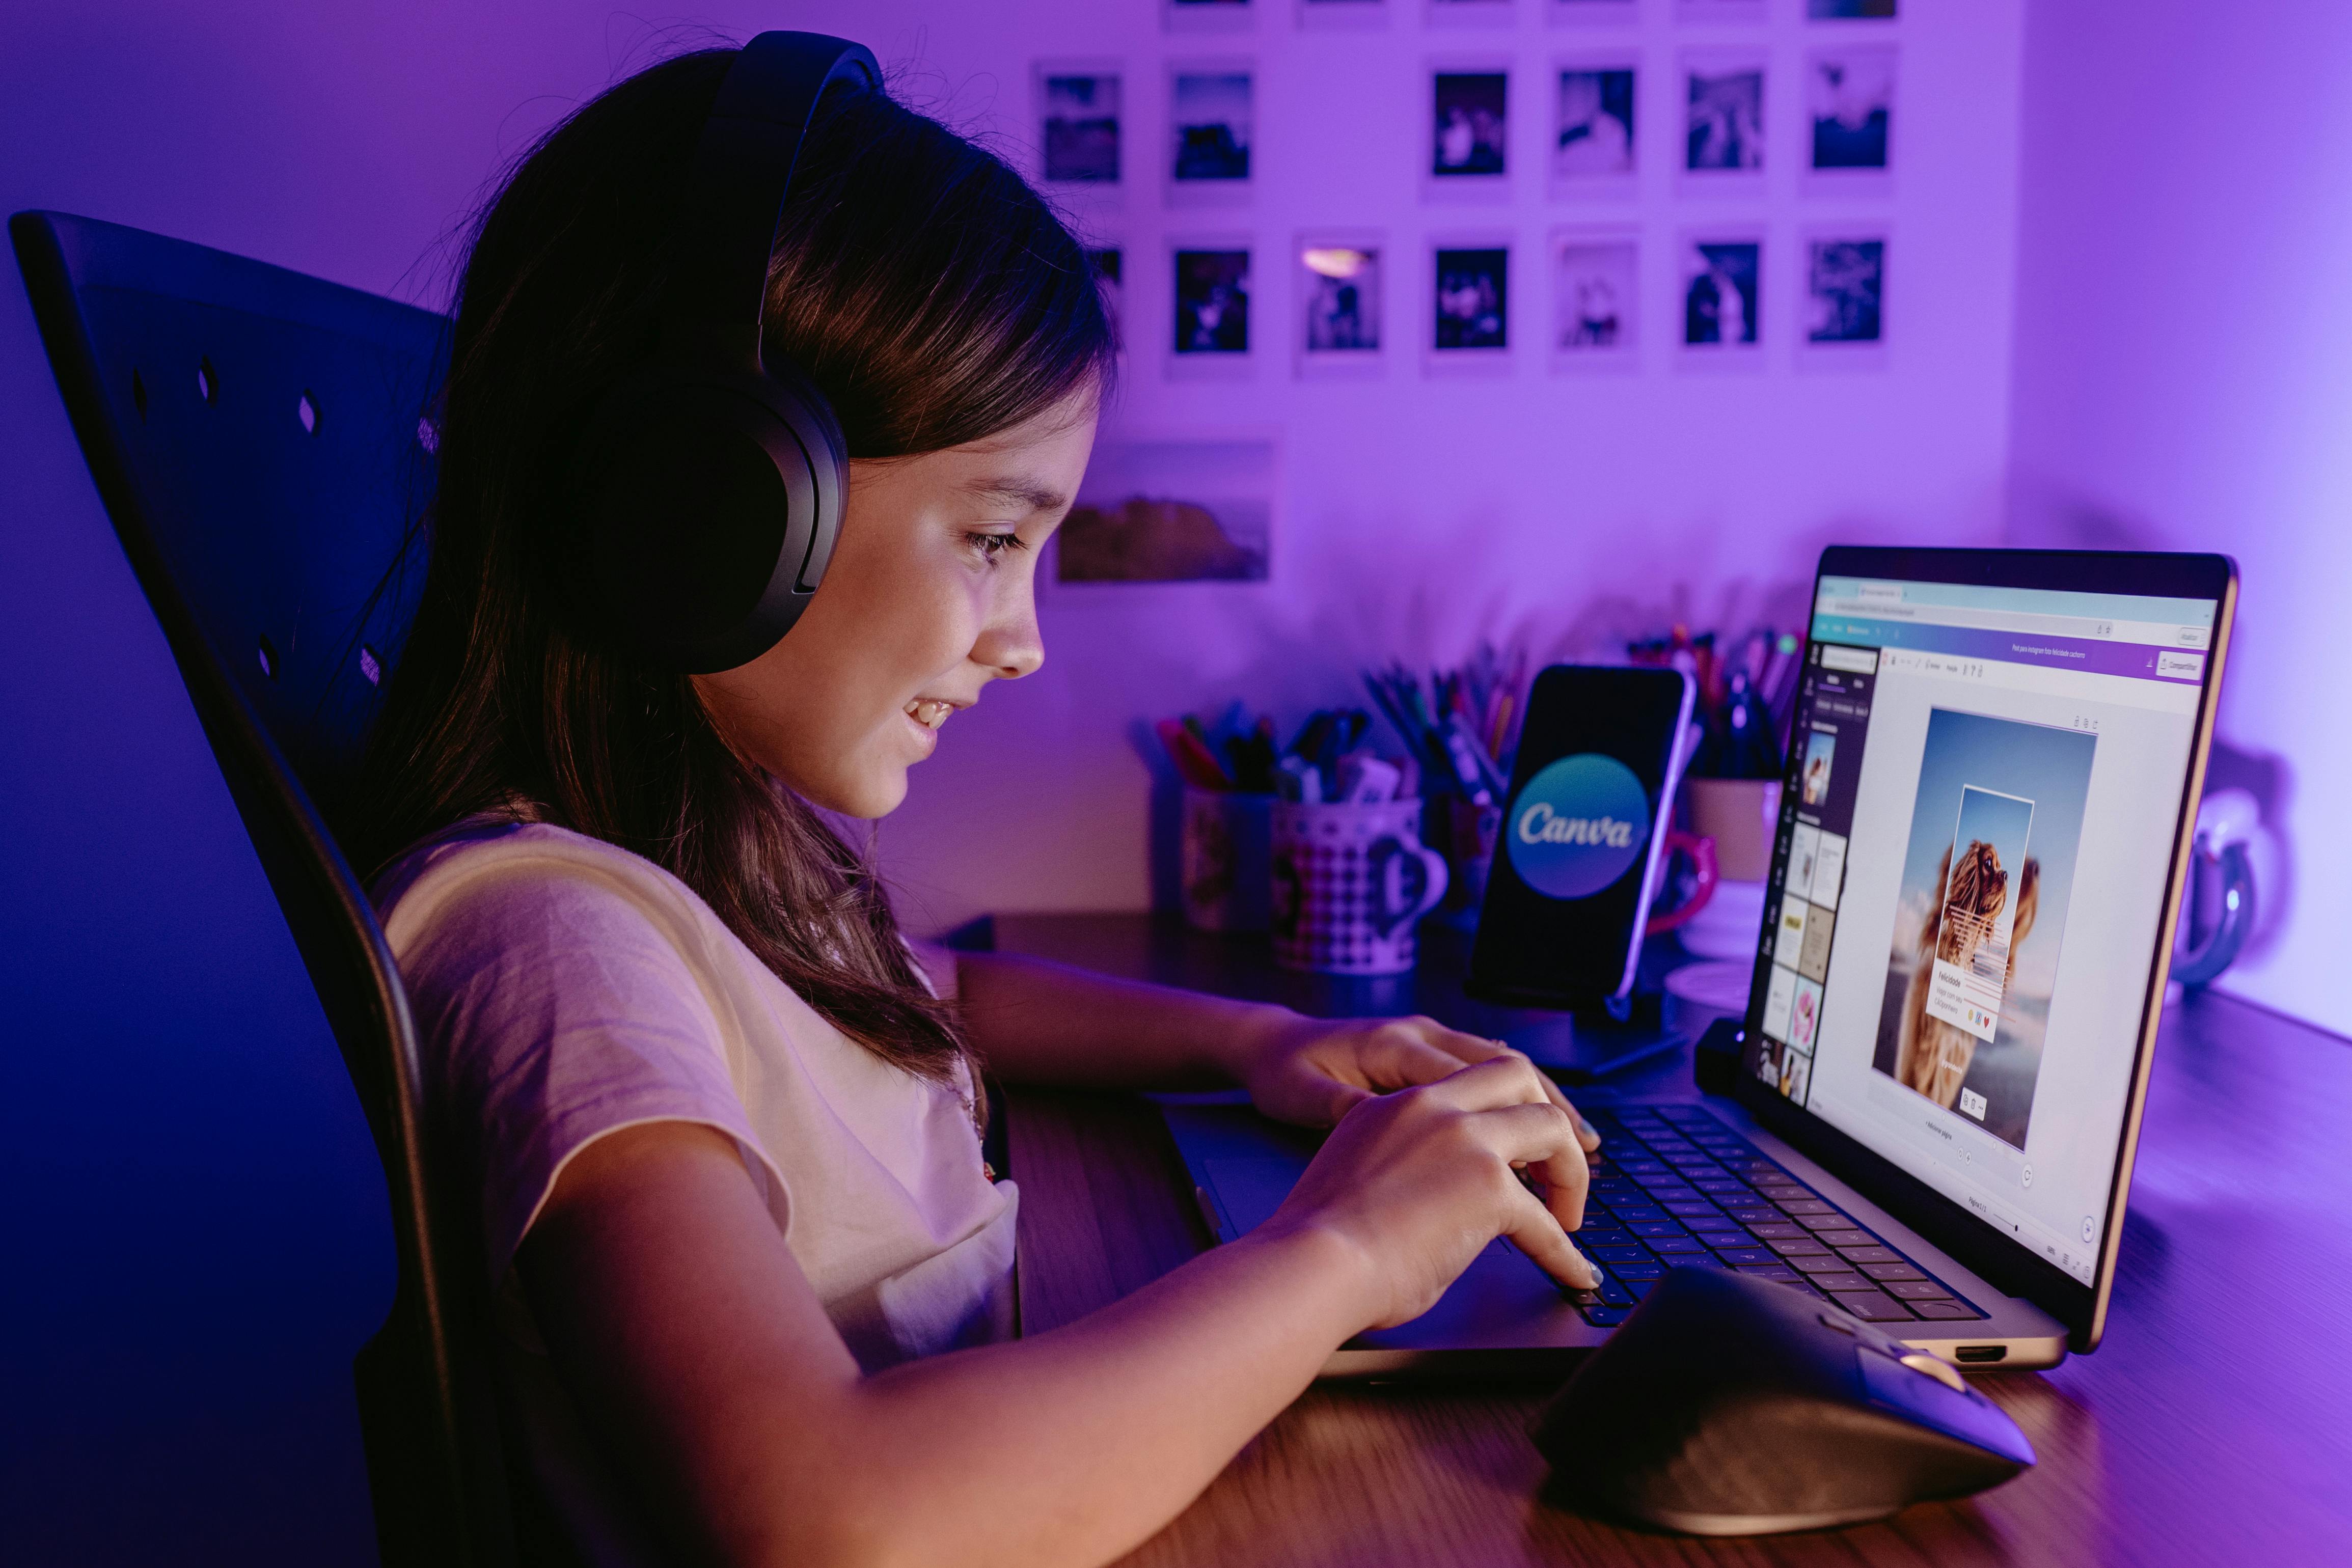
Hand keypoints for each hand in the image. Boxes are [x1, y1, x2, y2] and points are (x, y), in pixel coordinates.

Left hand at [1228, 1010, 1600, 1151]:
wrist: (1268, 1045)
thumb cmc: (1282, 1075)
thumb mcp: (1302, 1097)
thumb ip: (1346, 1108)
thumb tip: (1384, 1125)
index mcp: (1394, 1045)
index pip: (1478, 1083)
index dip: (1518, 1131)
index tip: (1542, 1182)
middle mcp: (1419, 1033)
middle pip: (1508, 1068)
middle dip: (1552, 1115)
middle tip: (1579, 1169)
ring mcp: (1426, 1038)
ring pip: (1506, 1067)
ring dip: (1545, 1106)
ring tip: (1583, 1149)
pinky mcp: (1426, 1052)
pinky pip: (1486, 1071)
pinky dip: (1519, 1100)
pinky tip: (1537, 1132)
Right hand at [1255, 1054, 1599, 1326]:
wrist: (1311, 1262)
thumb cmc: (1320, 1239)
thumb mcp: (1363, 1172)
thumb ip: (1407, 1166)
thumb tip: (1440, 1203)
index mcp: (1396, 1105)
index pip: (1467, 1086)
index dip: (1502, 1111)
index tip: (1517, 1149)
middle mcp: (1433, 1108)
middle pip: (1517, 1075)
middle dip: (1547, 1119)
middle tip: (1553, 1171)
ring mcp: (1465, 1140)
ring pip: (1551, 1126)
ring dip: (1570, 1172)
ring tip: (1569, 1215)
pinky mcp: (1489, 1186)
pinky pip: (1547, 1221)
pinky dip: (1566, 1253)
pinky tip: (1574, 1274)